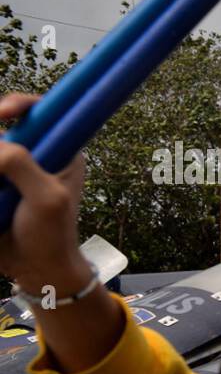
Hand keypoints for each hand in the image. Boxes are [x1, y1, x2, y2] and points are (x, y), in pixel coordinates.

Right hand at [0, 92, 90, 293]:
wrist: (35, 269)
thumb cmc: (53, 235)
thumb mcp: (47, 199)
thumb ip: (21, 165)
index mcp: (61, 150)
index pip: (40, 111)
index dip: (17, 104)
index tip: (2, 114)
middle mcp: (34, 153)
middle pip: (2, 128)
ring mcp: (9, 169)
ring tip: (1, 201)